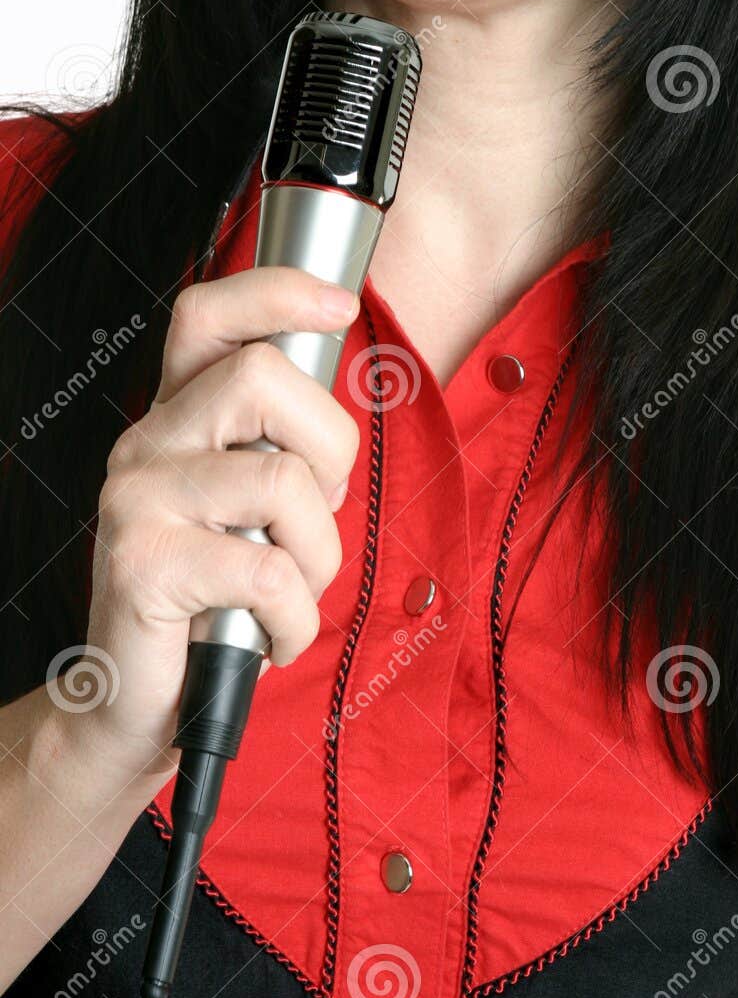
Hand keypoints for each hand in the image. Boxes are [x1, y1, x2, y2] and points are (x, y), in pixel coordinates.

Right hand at [61, 268, 359, 786]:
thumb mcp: (254, 511)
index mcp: (178, 418)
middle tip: (313, 517)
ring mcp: (137, 498)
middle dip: (330, 450)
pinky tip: (273, 636)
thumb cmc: (216, 600)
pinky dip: (296, 618)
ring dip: (317, 556)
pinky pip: (268, 571)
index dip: (276, 293)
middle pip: (264, 378)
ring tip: (287, 594)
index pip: (208, 315)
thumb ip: (282, 451)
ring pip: (282, 481)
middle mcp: (147, 442)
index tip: (340, 304)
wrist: (138, 704)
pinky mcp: (142, 563)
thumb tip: (340, 409)